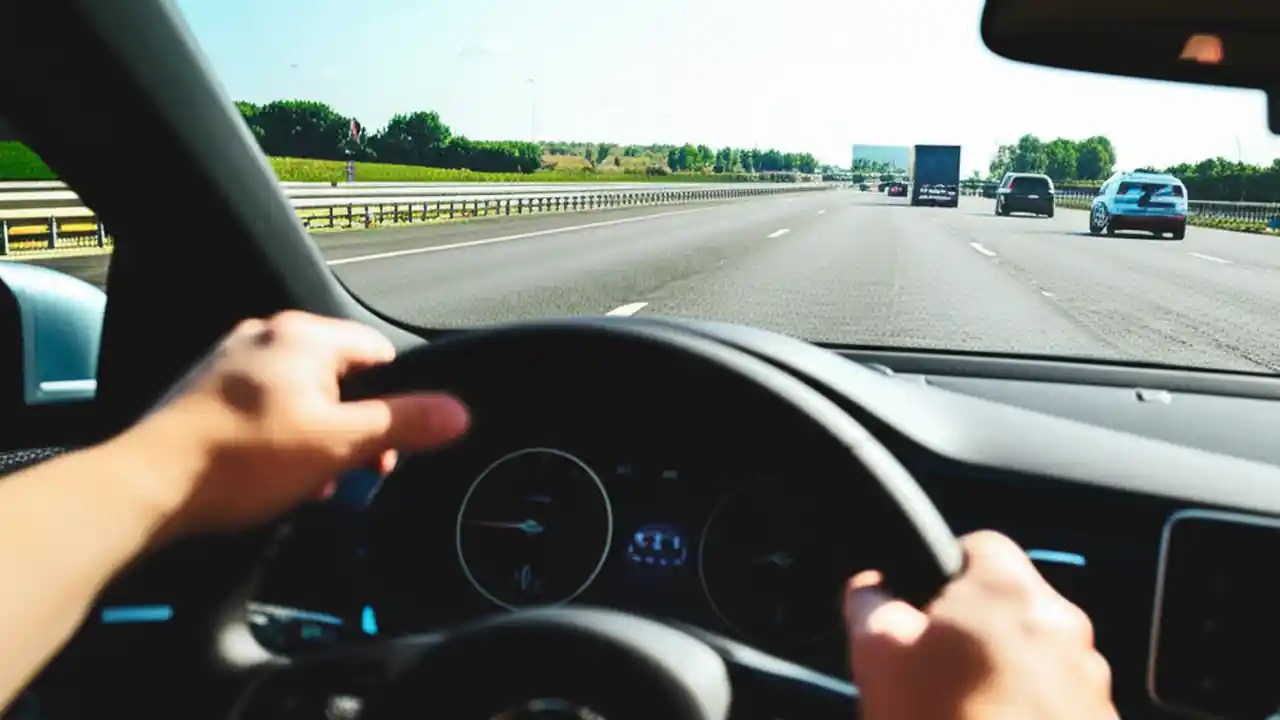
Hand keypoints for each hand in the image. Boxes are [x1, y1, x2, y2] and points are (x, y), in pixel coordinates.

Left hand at [120, 311, 468, 539]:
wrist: (150, 486)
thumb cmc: (241, 461)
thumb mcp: (340, 445)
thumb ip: (404, 424)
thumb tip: (458, 412)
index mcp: (303, 336)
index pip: (380, 354)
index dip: (394, 404)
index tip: (387, 447)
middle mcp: (266, 335)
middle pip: (342, 377)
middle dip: (353, 427)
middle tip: (348, 470)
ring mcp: (232, 359)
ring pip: (304, 395)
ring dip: (317, 437)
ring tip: (306, 479)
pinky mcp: (207, 388)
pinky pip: (266, 406)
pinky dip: (280, 437)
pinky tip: (272, 473)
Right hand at [844, 531, 1117, 719]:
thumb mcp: (876, 655)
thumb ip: (870, 600)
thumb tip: (873, 585)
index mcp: (1009, 592)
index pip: (977, 545)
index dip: (940, 575)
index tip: (921, 614)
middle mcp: (1065, 628)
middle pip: (1010, 604)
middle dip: (973, 630)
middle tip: (933, 671)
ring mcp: (1092, 682)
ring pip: (1037, 655)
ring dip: (1005, 673)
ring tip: (963, 713)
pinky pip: (1059, 701)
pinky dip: (1029, 712)